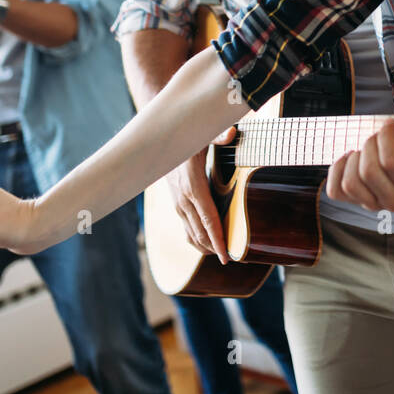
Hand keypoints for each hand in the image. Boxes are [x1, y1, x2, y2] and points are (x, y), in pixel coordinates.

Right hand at [167, 126, 236, 263]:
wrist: (160, 144)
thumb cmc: (186, 139)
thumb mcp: (202, 135)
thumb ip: (218, 136)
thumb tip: (230, 134)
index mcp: (193, 187)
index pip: (208, 219)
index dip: (217, 239)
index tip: (227, 256)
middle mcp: (184, 200)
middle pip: (200, 232)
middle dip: (215, 248)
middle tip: (232, 260)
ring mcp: (178, 204)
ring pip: (191, 234)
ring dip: (205, 246)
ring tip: (221, 255)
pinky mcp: (176, 205)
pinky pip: (186, 228)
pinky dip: (196, 239)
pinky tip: (206, 244)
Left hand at [326, 123, 393, 212]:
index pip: (391, 163)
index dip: (385, 137)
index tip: (388, 123)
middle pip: (369, 172)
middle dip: (369, 145)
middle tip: (375, 136)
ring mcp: (374, 206)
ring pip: (351, 183)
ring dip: (354, 158)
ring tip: (363, 149)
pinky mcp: (355, 203)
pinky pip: (335, 191)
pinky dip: (338, 169)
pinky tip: (350, 158)